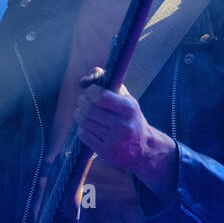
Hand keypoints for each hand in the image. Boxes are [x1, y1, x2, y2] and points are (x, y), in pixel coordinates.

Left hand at [73, 67, 178, 198]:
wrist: (144, 150)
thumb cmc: (132, 120)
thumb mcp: (127, 100)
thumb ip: (111, 83)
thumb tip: (93, 70)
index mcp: (129, 109)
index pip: (101, 96)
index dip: (90, 91)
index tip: (90, 91)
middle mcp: (123, 125)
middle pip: (89, 109)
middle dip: (81, 102)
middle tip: (82, 101)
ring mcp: (114, 140)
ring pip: (84, 122)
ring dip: (78, 114)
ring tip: (82, 112)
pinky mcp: (105, 152)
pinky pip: (84, 135)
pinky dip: (82, 128)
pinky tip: (88, 126)